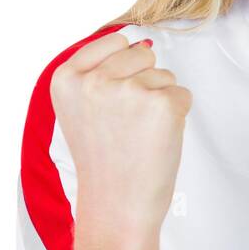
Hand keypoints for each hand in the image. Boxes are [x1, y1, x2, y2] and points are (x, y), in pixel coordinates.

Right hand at [50, 33, 192, 243]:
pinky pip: (182, 94)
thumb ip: (100, 70)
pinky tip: (156, 141)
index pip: (113, 42)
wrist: (116, 207)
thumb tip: (143, 43)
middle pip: (141, 55)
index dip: (121, 73)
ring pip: (163, 75)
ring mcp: (128, 91)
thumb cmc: (103, 160)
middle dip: (142, 85)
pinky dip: (177, 117)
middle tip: (126, 127)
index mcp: (65, 78)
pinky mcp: (162, 105)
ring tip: (138, 136)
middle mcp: (93, 80)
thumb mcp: (81, 109)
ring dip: (159, 102)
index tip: (110, 108)